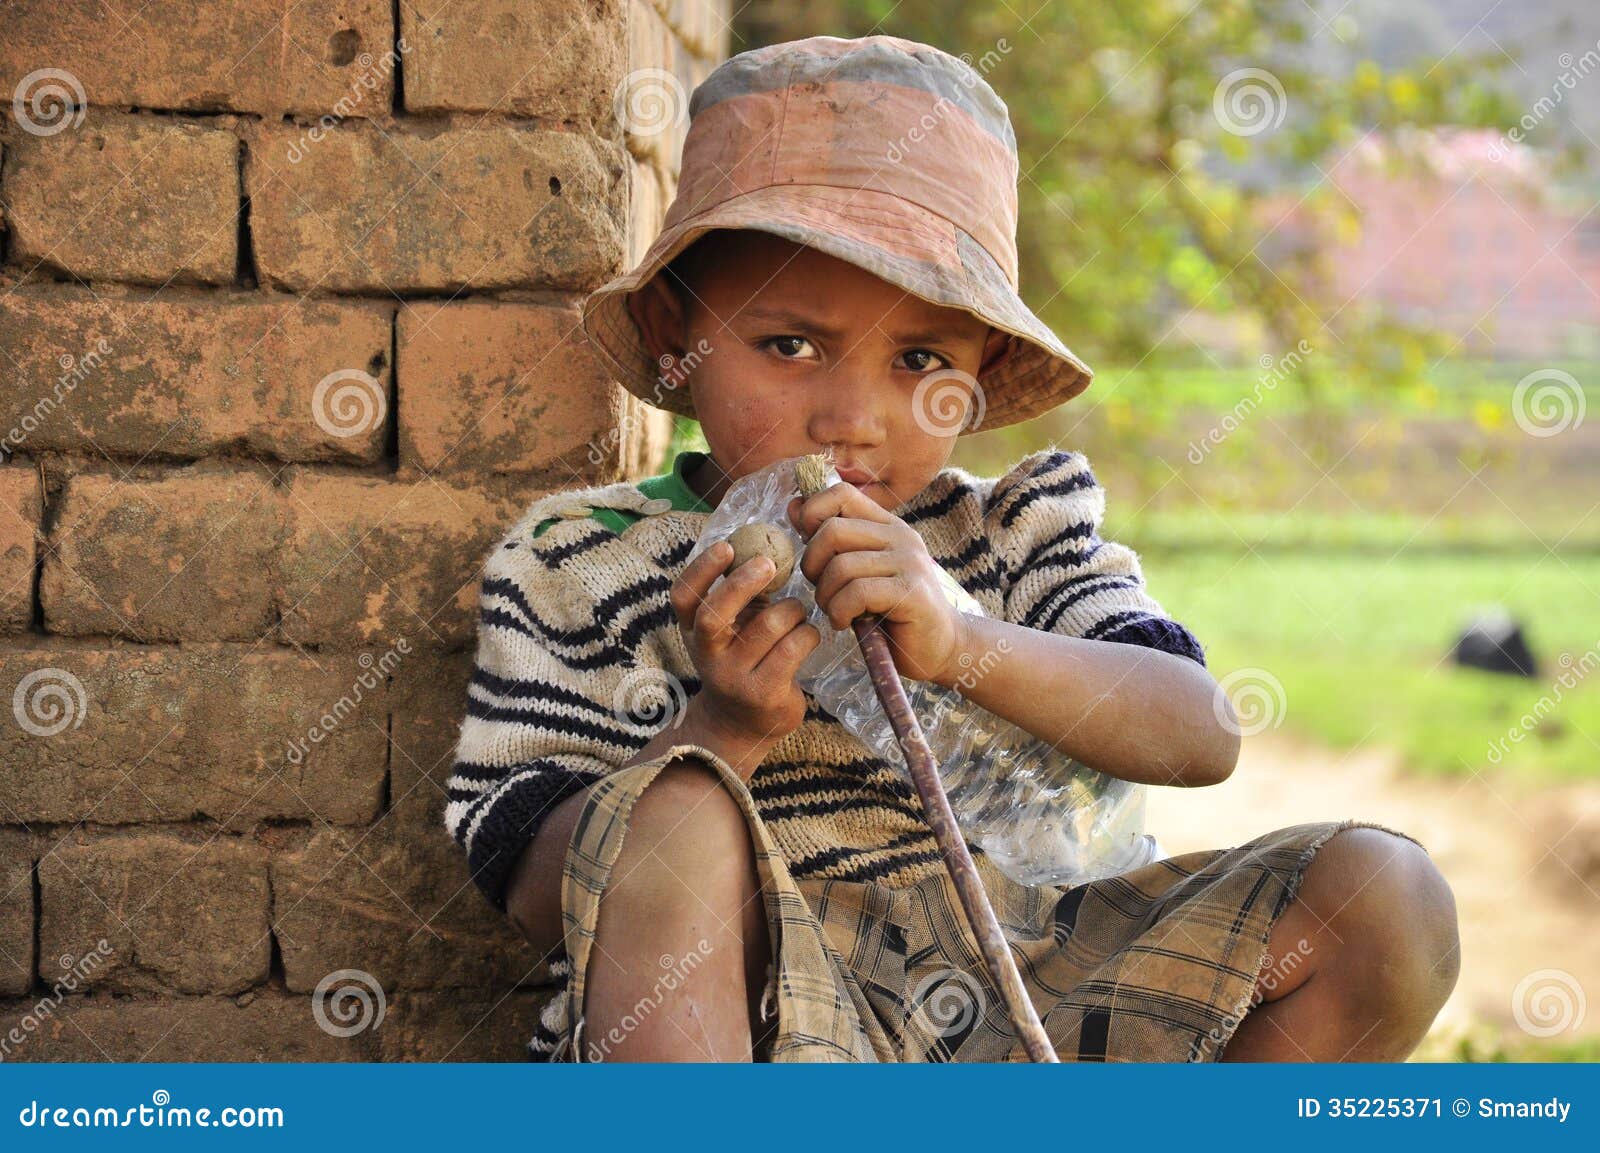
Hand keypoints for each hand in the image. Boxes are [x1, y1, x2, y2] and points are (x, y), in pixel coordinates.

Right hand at [670, 539, 822, 755]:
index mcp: (692, 632)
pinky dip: (807, 633)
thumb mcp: (730, 630)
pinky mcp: (763, 693)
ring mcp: (734, 677)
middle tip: (769, 563)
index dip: (701, 569)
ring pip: (767, 626)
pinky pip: (792, 648)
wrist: (742, 725)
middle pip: (714, 614)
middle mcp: (706, 655)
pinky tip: (809, 635)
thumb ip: (739, 597)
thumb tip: (764, 541)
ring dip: (792, 609)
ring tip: (798, 611)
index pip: (683, 597)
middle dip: (742, 584)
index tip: (727, 546)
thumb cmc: (742, 661)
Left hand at [787, 482, 965, 684]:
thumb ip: (830, 541)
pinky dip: (840, 612)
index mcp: (887, 525)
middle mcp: (901, 537)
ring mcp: (909, 562)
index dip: (812, 515)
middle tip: (822, 590)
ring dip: (826, 596)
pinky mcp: (911, 593)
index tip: (810, 549)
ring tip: (836, 612)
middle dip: (812, 565)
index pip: (840, 493)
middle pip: (832, 530)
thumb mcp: (858, 570)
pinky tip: (846, 622)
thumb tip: (793, 507)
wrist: (940, 646)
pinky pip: (857, 593)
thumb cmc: (891, 611)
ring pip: (841, 566)